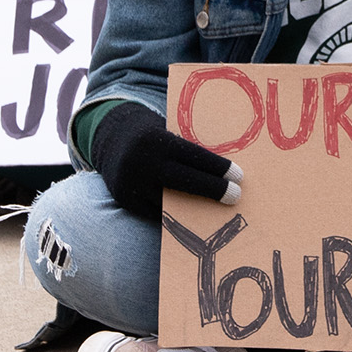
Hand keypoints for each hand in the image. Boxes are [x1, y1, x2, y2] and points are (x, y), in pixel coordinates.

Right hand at [89, 101, 240, 219]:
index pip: (193, 156)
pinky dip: (175, 214)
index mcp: (157, 140)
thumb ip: (187, 152)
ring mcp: (133, 184)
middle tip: (236, 196)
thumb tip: (221, 176)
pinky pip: (157, 214)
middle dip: (213, 189)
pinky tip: (192, 216)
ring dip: (195, 207)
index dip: (218, 168)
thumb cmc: (152, 137)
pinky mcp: (127, 201)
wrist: (112, 140)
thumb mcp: (167, 135)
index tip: (239, 177)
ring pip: (171, 201)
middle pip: (185, 181)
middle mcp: (143, 162)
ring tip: (217, 210)